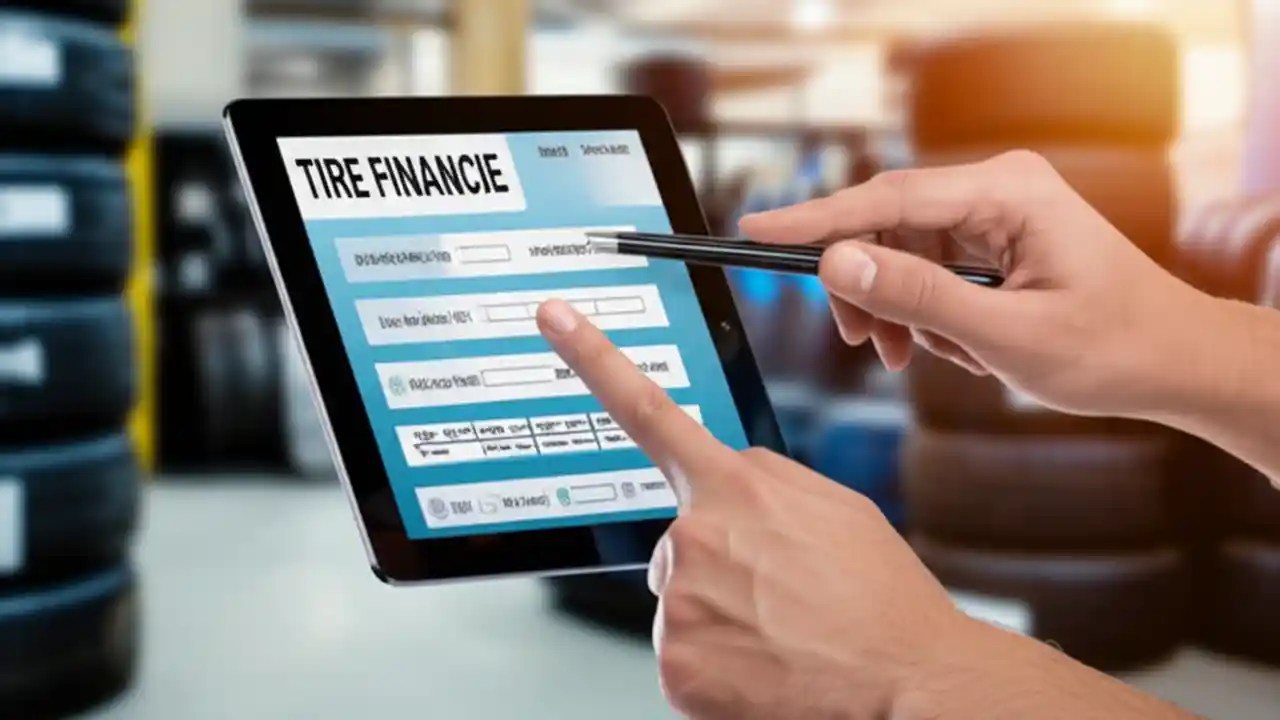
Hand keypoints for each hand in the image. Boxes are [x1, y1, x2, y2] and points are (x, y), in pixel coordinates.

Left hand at [536, 298, 982, 718]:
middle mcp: (694, 535)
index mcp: (736, 485)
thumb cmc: (881, 597)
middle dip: (718, 563)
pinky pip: (683, 657)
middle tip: (779, 593)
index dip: (591, 356)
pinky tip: (764, 667)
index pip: (646, 408)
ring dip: (719, 617)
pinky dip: (716, 667)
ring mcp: (680, 603)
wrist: (911, 681)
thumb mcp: (834, 506)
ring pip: (680, 601)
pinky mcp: (676, 666)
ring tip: (782, 633)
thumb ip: (764, 478)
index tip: (553, 317)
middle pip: (679, 541)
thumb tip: (724, 476)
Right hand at [739, 150, 1217, 420]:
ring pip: (901, 252)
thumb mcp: (1006, 334)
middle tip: (866, 344)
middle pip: (886, 225)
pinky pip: (927, 269)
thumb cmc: (1112, 348)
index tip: (754, 230)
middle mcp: (997, 189)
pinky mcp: (994, 241)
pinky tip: (945, 348)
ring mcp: (995, 213)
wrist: (1174, 363)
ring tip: (913, 357)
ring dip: (895, 309)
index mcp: (1008, 192)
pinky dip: (920, 312)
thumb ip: (917, 296)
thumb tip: (837, 262)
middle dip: (866, 287)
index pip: (887, 197)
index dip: (814, 219)